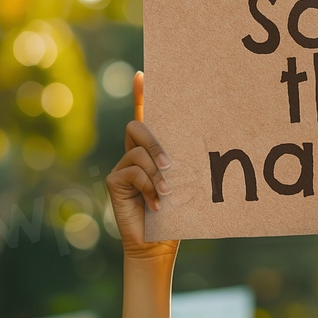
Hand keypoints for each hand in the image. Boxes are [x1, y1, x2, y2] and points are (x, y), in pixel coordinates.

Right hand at [106, 71, 178, 260]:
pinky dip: (148, 187)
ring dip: (156, 172)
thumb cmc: (176, 213)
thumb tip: (203, 143)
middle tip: (170, 164)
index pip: (145, 117)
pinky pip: (132, 172)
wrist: (157, 244)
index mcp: (152, 152)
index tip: (143, 74)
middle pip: (137, 127)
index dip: (141, 95)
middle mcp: (133, 155)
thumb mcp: (183, 183)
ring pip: (137, 152)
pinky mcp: (114, 183)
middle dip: (155, 142)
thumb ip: (182, 163)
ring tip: (168, 192)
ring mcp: (122, 168)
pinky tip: (156, 204)